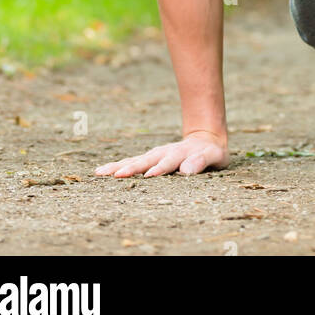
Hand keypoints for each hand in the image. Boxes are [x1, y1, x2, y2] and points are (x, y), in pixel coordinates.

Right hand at [94, 129, 228, 178]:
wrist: (204, 139)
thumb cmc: (211, 152)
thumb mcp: (214, 156)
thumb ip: (201, 161)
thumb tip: (187, 170)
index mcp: (180, 153)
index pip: (169, 162)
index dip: (160, 168)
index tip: (149, 175)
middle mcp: (164, 152)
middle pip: (147, 160)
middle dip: (132, 168)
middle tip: (117, 175)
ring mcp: (154, 155)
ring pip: (135, 160)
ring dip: (119, 166)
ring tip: (101, 173)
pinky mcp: (148, 159)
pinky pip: (131, 162)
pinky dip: (116, 166)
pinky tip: (101, 172)